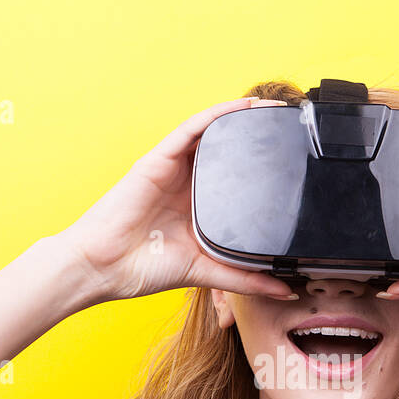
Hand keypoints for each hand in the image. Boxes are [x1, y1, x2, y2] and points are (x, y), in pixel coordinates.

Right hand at [51, 97, 299, 303]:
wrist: (103, 268)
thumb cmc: (144, 269)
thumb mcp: (208, 271)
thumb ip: (246, 279)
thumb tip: (286, 291)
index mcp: (198, 205)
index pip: (235, 177)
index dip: (263, 164)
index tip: (295, 160)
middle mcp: (186, 182)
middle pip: (227, 150)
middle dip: (257, 135)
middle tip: (291, 128)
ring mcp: (172, 168)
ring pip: (211, 133)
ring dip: (242, 117)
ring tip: (274, 109)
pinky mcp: (158, 160)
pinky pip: (191, 129)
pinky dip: (217, 115)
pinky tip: (242, 106)